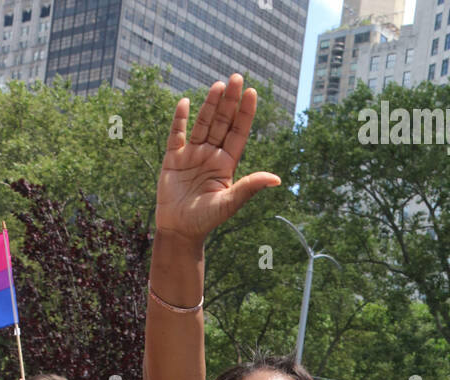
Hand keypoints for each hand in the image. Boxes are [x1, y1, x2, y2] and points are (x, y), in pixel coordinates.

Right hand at [155, 75, 280, 244]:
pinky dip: (180, 119)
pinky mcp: (173, 159)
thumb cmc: (205, 220)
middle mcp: (210, 155)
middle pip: (222, 122)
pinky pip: (176, 135)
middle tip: (237, 78)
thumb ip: (249, 187)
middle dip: (229, 101)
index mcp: (226, 164)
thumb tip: (276, 179)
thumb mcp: (229, 203)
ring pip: (202, 124)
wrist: (179, 231)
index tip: (252, 93)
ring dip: (210, 105)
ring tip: (219, 85)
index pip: (238, 133)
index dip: (245, 113)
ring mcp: (192, 155)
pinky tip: (186, 103)